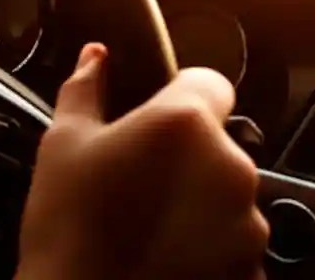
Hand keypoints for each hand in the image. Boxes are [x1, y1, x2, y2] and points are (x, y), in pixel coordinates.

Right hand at [16, 44, 267, 279]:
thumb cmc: (68, 229)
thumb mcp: (63, 145)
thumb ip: (85, 89)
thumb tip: (95, 56)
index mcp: (184, 123)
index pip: (209, 82)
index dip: (180, 95)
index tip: (153, 119)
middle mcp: (229, 167)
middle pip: (217, 143)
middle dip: (184, 158)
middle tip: (135, 182)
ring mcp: (246, 224)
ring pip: (226, 195)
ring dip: (199, 203)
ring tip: (146, 226)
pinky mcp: (251, 269)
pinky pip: (233, 244)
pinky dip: (208, 248)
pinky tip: (164, 256)